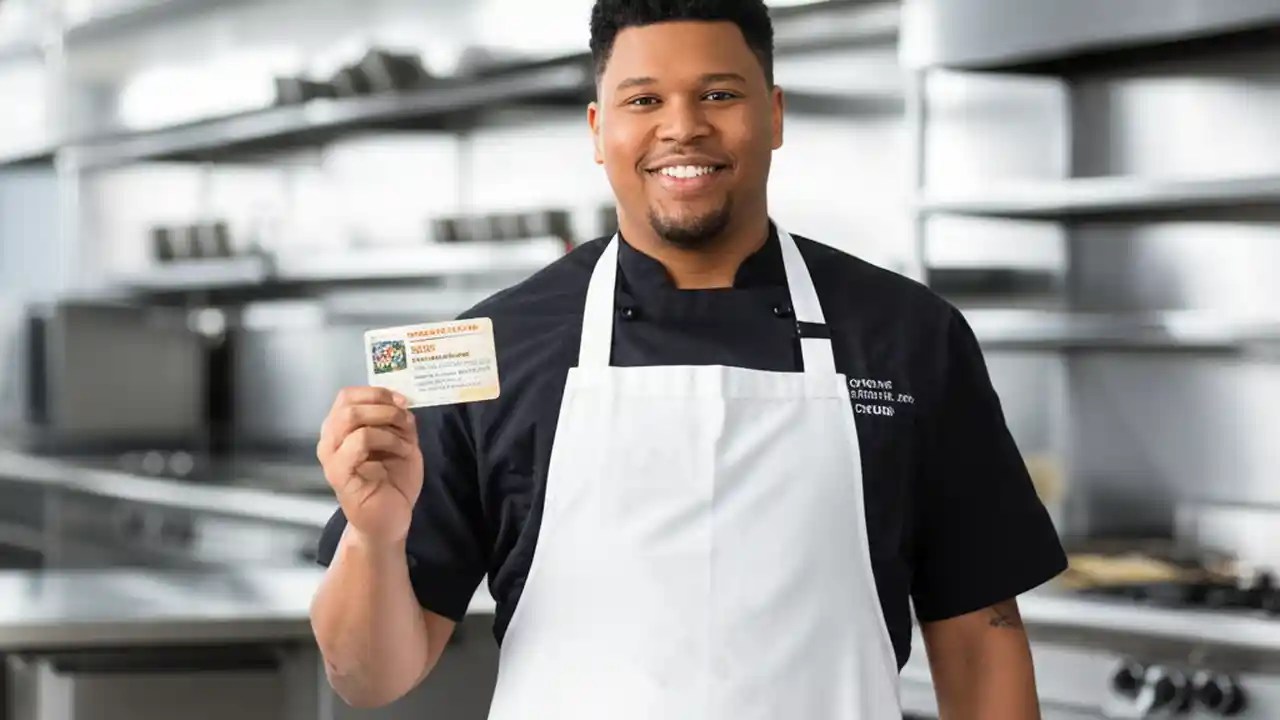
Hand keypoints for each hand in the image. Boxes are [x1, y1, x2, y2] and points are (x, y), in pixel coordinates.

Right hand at [318, 387, 423, 545]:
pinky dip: (386, 439)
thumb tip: (401, 401)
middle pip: (348, 403)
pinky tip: (402, 451)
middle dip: (383, 405)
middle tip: (405, 419)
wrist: (390, 521)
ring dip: (386, 421)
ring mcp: (331, 457)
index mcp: (341, 430)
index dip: (376, 393)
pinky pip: (359, 441)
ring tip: (405, 439)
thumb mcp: (402, 442)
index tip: (403, 400)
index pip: (347, 396)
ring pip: (351, 417)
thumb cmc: (393, 482)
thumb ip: (398, 421)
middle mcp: (330, 440)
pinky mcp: (338, 474)